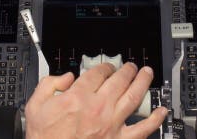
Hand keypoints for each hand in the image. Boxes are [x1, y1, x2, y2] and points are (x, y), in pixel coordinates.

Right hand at [24, 62, 167, 138]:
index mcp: (78, 97)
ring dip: (143, 82)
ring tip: (147, 74)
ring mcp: (111, 124)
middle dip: (126, 70)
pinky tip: (162, 111)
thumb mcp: (35, 107)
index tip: (105, 68)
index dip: (104, 67)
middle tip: (130, 66)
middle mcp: (98, 108)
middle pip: (118, 80)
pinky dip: (155, 119)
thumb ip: (49, 85)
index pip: (97, 73)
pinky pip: (143, 129)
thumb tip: (66, 77)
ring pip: (133, 96)